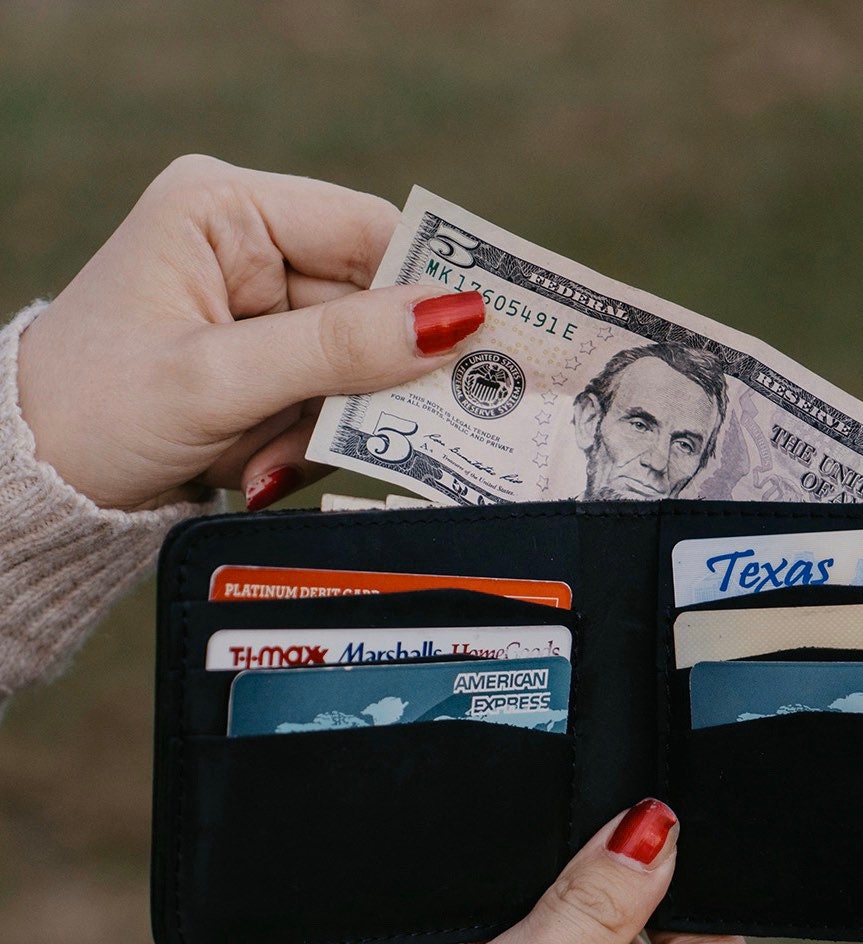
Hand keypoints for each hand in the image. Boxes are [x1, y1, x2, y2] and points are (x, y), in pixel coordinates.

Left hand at [15, 155, 483, 511]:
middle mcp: (248, 249)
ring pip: (359, 365)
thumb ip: (338, 349)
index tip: (483, 338)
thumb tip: (455, 318)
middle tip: (390, 428)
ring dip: (335, 423)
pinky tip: (262, 465)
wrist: (36, 480)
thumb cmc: (97, 409)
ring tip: (273, 460)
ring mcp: (259, 312)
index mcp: (225, 211)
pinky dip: (312, 442)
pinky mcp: (264, 366)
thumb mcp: (220, 380)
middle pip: (372, 306)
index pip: (366, 230)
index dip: (429, 283)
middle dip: (372, 379)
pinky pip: (331, 400)